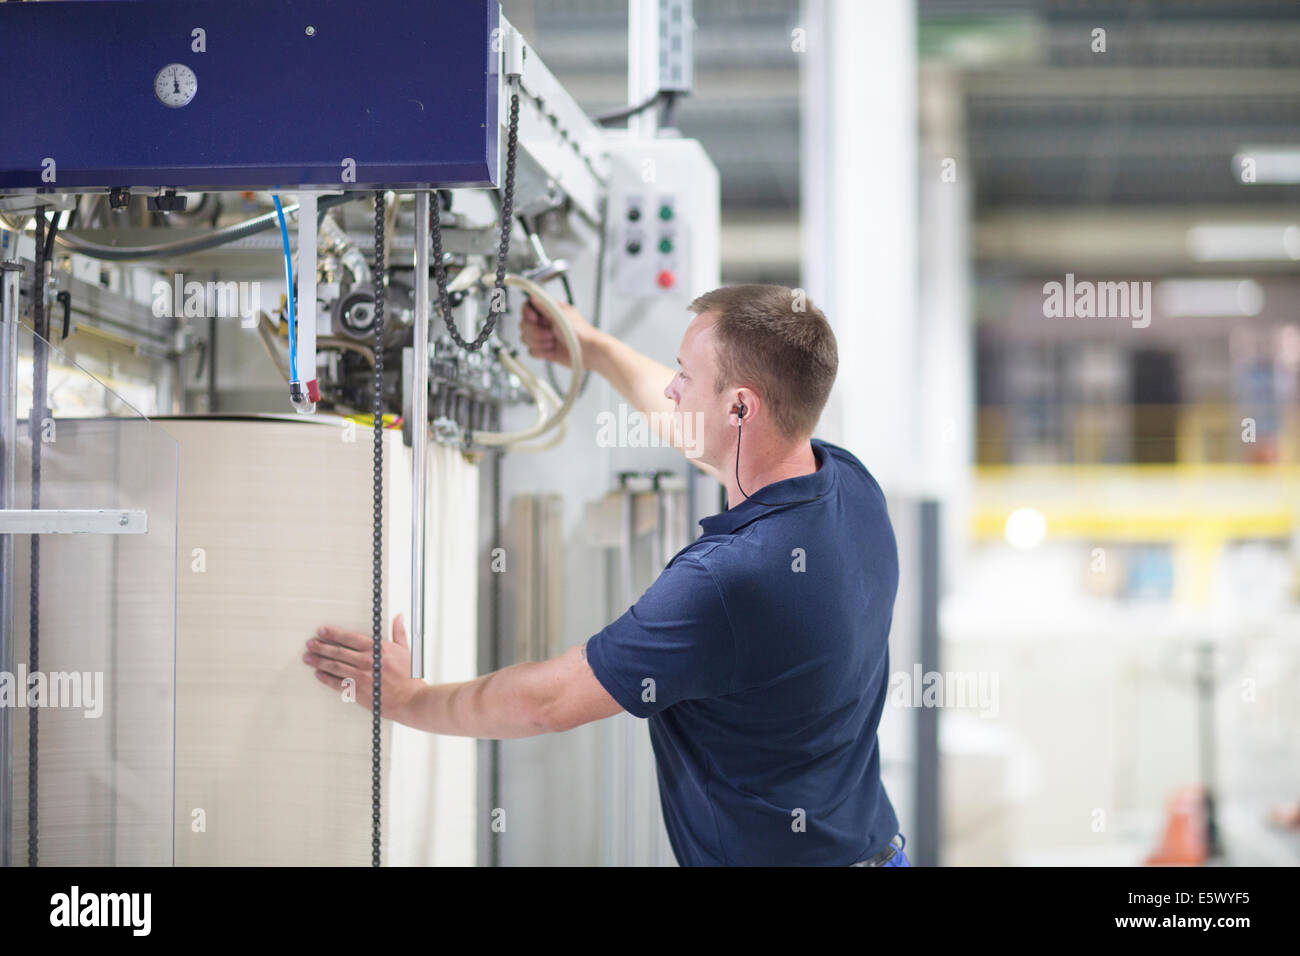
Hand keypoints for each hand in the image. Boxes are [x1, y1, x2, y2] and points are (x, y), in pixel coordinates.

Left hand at [304, 614, 419, 722]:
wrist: (411, 699)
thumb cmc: (410, 677)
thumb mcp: (406, 650)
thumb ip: (398, 632)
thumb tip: (398, 617)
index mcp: (377, 649)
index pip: (349, 638)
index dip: (333, 633)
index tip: (322, 631)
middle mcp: (367, 662)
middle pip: (338, 652)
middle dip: (321, 646)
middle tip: (310, 644)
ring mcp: (361, 677)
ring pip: (335, 667)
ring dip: (319, 661)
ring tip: (308, 658)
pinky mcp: (358, 692)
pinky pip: (338, 684)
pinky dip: (326, 679)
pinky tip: (319, 674)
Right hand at [520, 295, 595, 368]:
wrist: (589, 352)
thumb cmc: (580, 331)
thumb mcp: (562, 315)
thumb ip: (545, 306)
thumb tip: (533, 296)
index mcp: (548, 310)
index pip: (527, 308)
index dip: (528, 315)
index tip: (536, 319)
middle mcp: (544, 322)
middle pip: (524, 325)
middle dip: (536, 332)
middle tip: (551, 334)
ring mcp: (543, 337)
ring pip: (526, 339)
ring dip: (540, 343)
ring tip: (554, 342)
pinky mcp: (544, 350)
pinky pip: (532, 351)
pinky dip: (542, 352)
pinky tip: (552, 350)